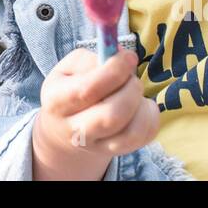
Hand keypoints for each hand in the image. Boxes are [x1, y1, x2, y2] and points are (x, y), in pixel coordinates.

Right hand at [33, 46, 158, 179]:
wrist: (63, 129)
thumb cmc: (69, 89)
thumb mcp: (67, 68)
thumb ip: (89, 59)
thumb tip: (117, 56)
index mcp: (57, 102)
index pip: (88, 90)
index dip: (114, 71)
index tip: (129, 56)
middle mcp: (75, 130)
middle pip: (112, 116)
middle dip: (130, 90)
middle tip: (131, 77)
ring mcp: (97, 146)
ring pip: (131, 133)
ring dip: (142, 105)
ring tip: (134, 92)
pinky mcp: (117, 151)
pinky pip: (143, 137)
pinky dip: (150, 117)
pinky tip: (141, 105)